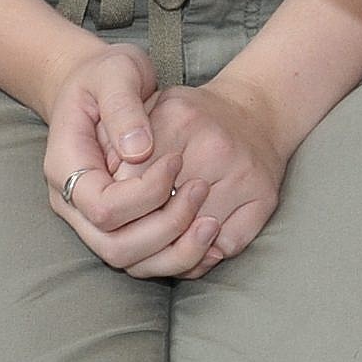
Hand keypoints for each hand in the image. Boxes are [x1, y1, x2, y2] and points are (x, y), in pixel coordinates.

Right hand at [43, 41, 205, 268]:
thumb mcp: (114, 74)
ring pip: (129, 260)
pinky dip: (175, 254)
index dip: (146, 193)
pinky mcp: (117, 222)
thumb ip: (123, 108)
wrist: (96, 83)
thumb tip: (139, 151)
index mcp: (66, 166)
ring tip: (213, 225)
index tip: (178, 161)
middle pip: (114, 246)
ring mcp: (92, 218)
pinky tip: (208, 240)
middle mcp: (73, 202)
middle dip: (165, 229)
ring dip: (174, 252)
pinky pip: (144, 255)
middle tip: (202, 193)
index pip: (103, 207)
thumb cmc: (105, 74)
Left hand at [126, 77, 291, 278]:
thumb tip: (97, 178)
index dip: (118, 202)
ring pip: (192, 239)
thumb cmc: (196, 113)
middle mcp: (214, 147)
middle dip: (140, 231)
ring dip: (169, 251)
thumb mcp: (152, 107)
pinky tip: (191, 241)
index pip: (130, 182)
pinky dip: (204, 255)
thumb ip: (119, 135)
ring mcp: (243, 175)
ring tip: (158, 241)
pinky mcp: (264, 197)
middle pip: (161, 216)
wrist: (260, 110)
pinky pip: (225, 247)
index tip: (116, 202)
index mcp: (179, 120)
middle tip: (133, 229)